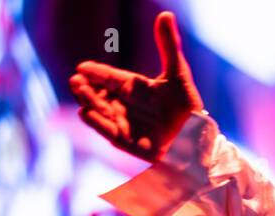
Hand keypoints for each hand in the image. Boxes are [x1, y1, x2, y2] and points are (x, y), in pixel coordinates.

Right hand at [68, 11, 203, 161]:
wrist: (198, 138)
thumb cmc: (186, 107)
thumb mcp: (177, 73)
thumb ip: (168, 46)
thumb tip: (166, 14)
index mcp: (132, 87)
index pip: (108, 77)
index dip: (95, 72)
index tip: (82, 67)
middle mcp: (124, 104)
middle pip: (97, 93)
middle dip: (85, 87)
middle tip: (76, 80)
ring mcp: (124, 124)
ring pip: (99, 111)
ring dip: (88, 101)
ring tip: (79, 91)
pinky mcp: (128, 143)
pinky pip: (108, 132)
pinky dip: (97, 123)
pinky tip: (86, 113)